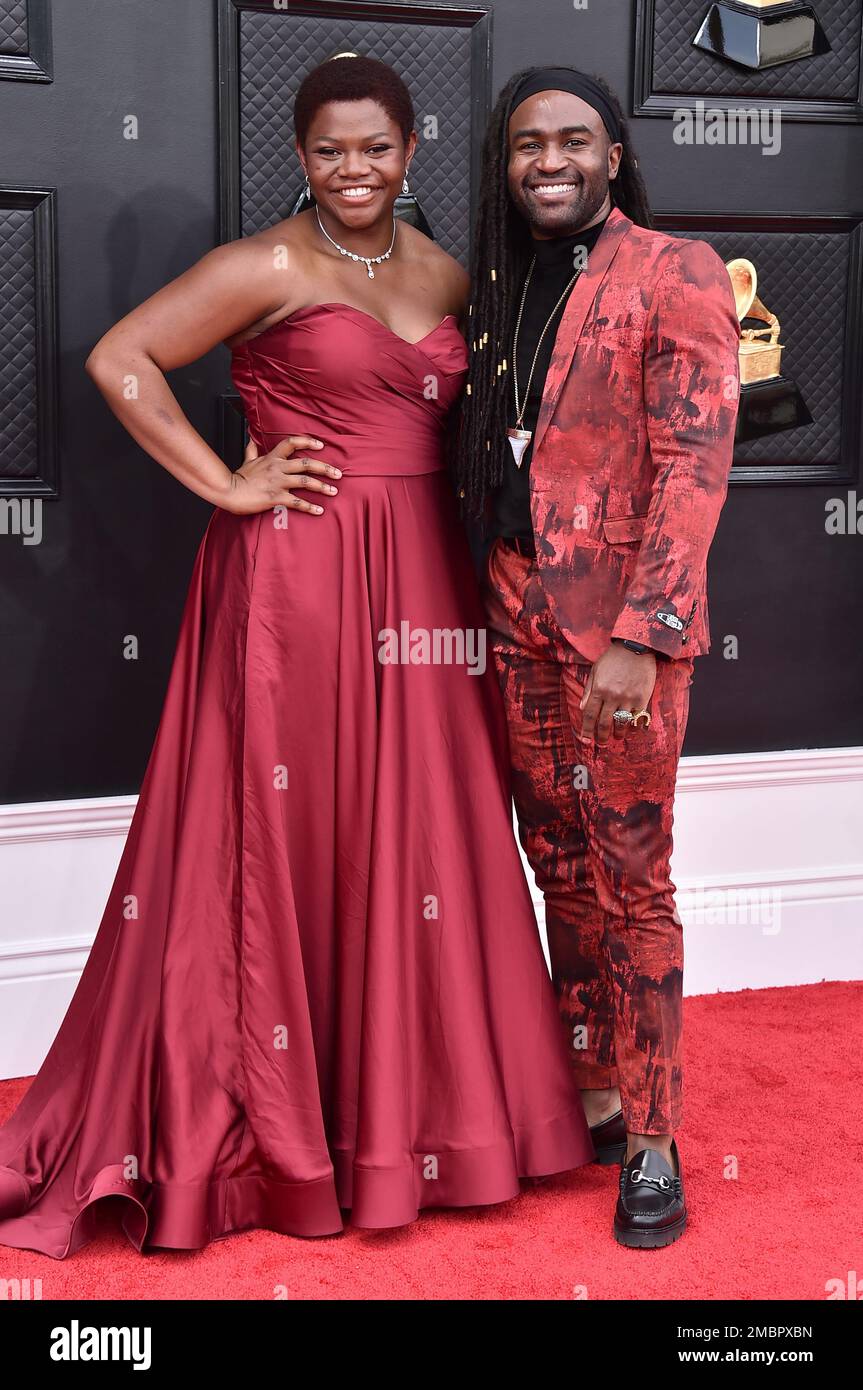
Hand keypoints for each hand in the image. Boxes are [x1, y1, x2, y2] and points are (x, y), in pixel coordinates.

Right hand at [222, 435, 340, 515]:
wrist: (228, 491)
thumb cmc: (238, 478)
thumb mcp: (247, 460)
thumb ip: (252, 450)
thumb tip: (251, 438)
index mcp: (272, 457)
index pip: (292, 443)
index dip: (308, 442)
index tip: (321, 445)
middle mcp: (278, 467)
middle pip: (307, 464)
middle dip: (325, 468)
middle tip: (338, 474)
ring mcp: (278, 482)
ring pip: (306, 482)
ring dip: (322, 487)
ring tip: (334, 491)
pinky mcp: (276, 497)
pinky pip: (297, 502)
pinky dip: (310, 507)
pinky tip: (319, 510)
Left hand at [579, 645, 656, 745]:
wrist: (635, 648)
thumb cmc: (613, 658)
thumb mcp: (596, 671)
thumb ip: (589, 690)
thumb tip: (582, 707)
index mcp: (599, 689)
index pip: (589, 715)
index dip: (586, 730)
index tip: (586, 740)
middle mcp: (612, 696)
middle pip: (604, 723)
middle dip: (601, 736)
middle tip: (602, 743)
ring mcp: (627, 698)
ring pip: (621, 724)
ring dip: (618, 734)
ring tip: (616, 737)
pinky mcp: (642, 698)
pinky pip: (637, 718)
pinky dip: (633, 725)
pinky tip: (631, 728)